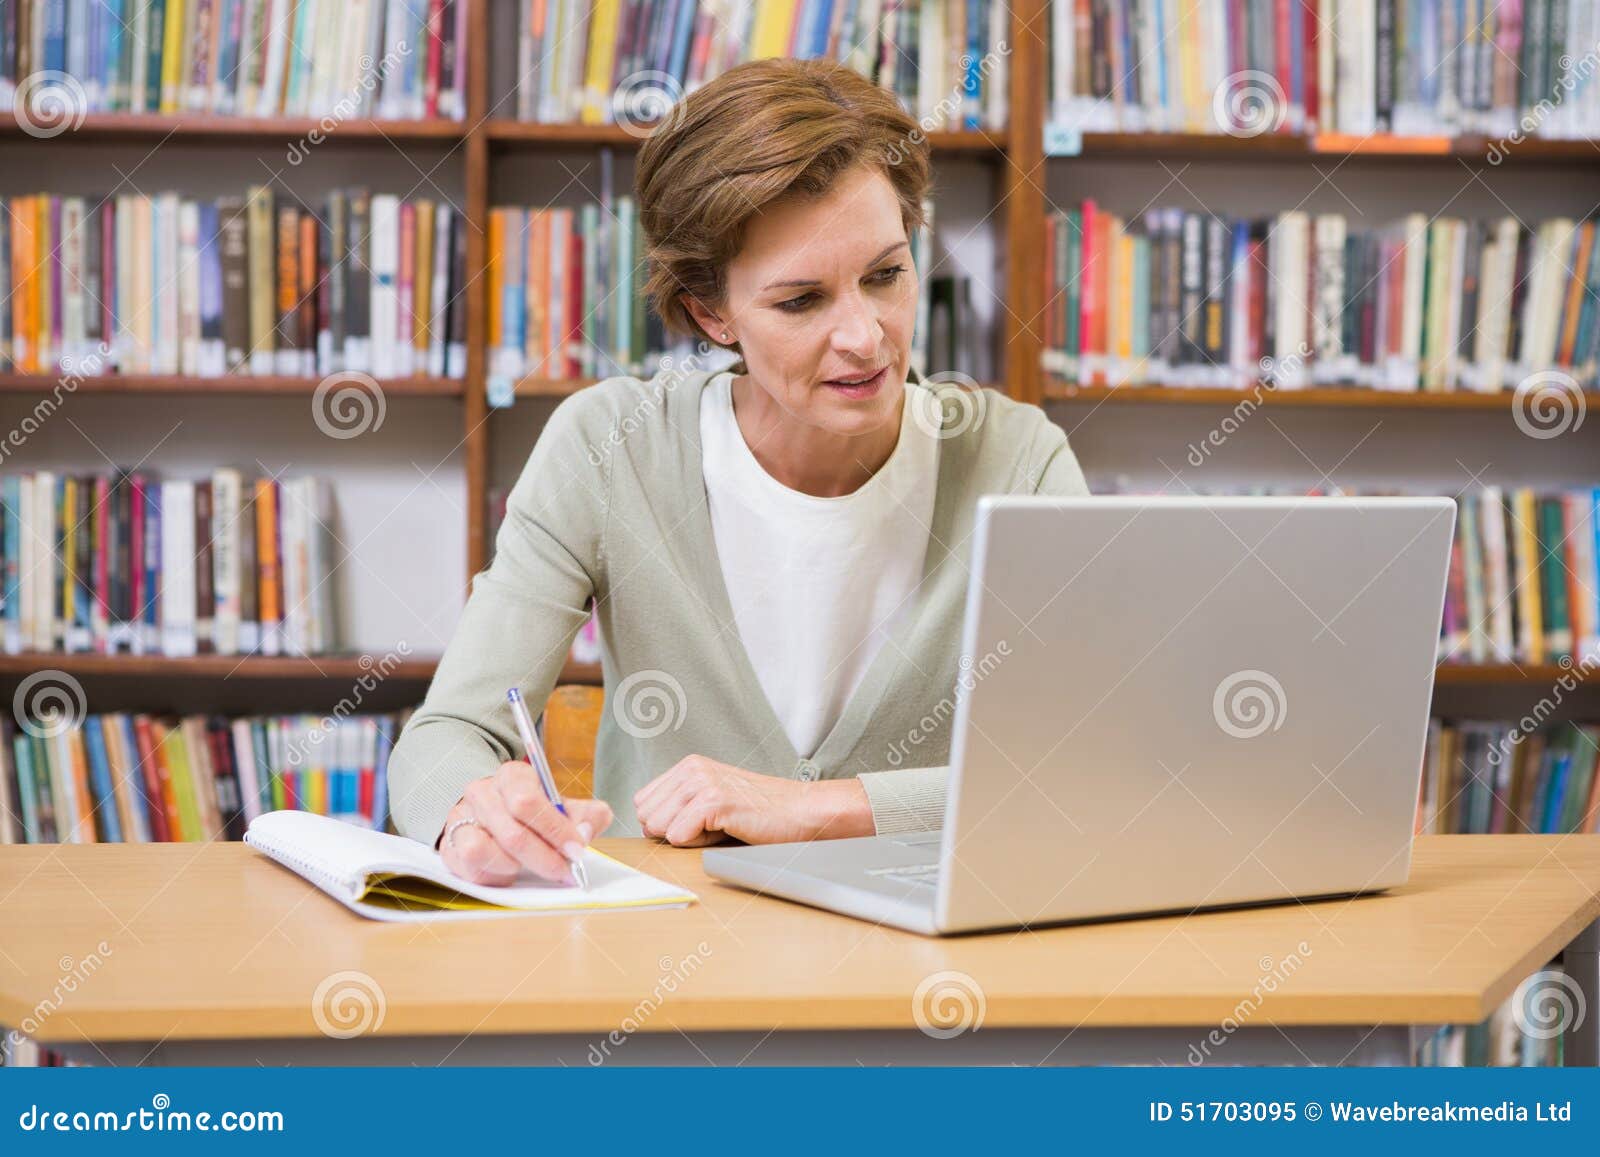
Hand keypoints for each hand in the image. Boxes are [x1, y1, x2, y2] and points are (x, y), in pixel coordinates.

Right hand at [437, 760, 614, 885]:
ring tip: (528, 865)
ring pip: (484, 851)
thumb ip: (588, 817)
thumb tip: (583, 834)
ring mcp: (460, 818)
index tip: (576, 850)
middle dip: (544, 858)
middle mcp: (482, 792)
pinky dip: (495, 875)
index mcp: (512, 775)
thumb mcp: (568, 809)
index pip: (528, 801)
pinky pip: (470, 869)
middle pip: (512, 833)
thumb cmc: (537, 815)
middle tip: (564, 871)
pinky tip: (509, 871)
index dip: (555, 830)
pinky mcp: (449, 846)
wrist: (498, 817)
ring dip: (514, 866)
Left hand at [633, 755, 873, 846]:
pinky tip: (726, 830)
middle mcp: (691, 768)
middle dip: (672, 832)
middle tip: (711, 828)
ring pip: (658, 827)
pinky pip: (677, 836)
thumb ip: (679, 808)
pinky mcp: (713, 801)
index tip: (698, 824)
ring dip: (687, 839)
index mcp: (688, 766)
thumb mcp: (711, 802)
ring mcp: (701, 782)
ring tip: (721, 828)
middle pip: (645, 816)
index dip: (665, 823)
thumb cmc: (761, 813)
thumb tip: (647, 827)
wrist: (801, 811)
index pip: (643, 802)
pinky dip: (697, 844)